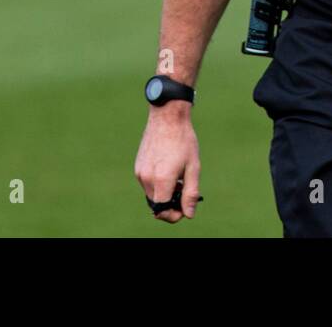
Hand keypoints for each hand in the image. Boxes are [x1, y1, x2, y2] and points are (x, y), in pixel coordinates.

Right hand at [134, 102, 200, 223]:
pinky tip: (170, 170)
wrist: (167, 117)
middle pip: (156, 204)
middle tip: (184, 191)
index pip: (162, 210)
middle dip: (170, 203)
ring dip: (164, 193)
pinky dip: (158, 184)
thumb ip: (190, 192)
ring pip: (152, 194)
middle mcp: (147, 178)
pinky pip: (147, 183)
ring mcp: (140, 172)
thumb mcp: (193, 167)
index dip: (173, 215)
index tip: (183, 210)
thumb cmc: (183, 140)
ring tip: (179, 178)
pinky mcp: (138, 166)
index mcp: (162, 179)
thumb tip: (188, 214)